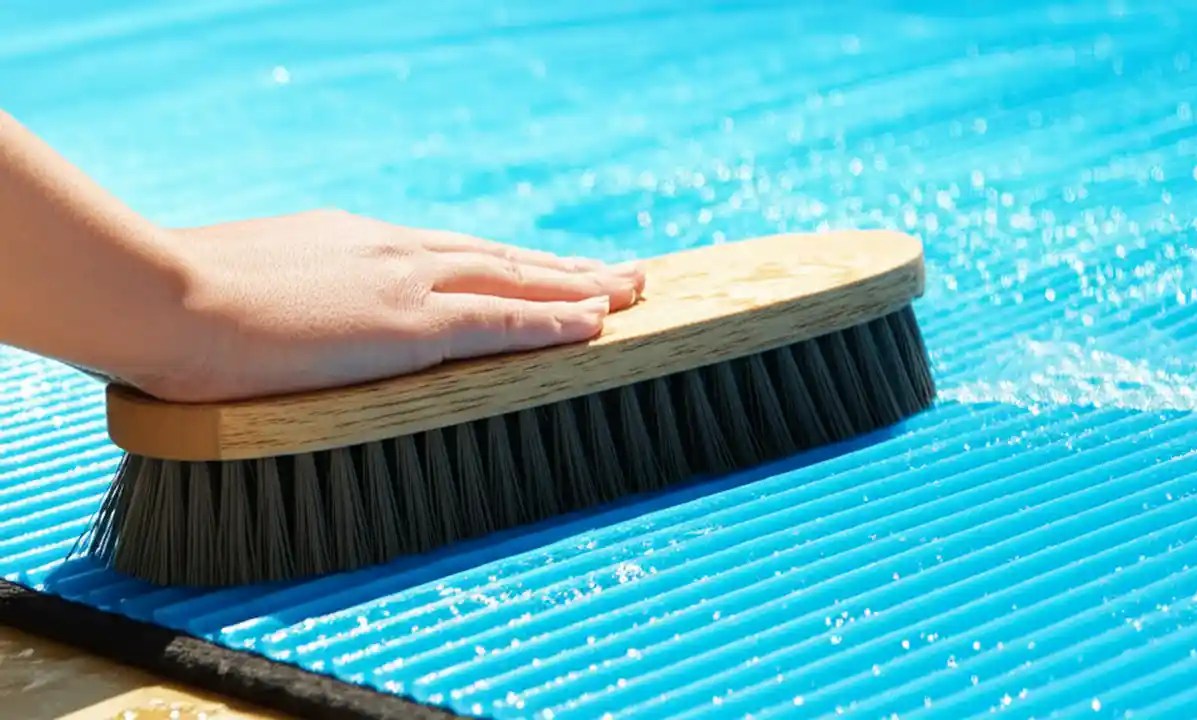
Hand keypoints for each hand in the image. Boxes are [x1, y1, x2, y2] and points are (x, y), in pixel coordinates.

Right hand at [145, 209, 644, 402]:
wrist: (161, 295)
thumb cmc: (183, 299)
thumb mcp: (248, 287)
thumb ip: (289, 301)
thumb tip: (287, 323)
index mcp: (356, 246)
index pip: (453, 255)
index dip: (507, 264)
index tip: (543, 270)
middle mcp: (394, 253)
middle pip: (500, 258)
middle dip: (565, 268)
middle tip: (621, 273)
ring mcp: (407, 284)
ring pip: (516, 281)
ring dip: (579, 288)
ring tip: (630, 290)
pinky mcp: (410, 324)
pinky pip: (503, 322)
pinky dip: (554, 322)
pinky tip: (596, 324)